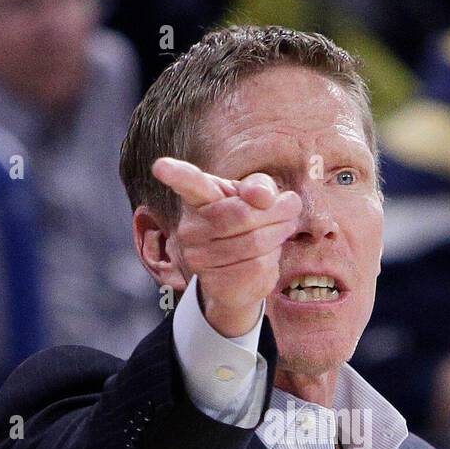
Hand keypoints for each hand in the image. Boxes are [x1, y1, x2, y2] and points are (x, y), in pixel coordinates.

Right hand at [151, 156, 300, 336]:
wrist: (240, 273)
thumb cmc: (248, 222)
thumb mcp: (257, 196)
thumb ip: (261, 186)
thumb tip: (262, 196)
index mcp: (200, 197)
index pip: (189, 183)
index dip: (176, 174)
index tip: (160, 166)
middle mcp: (191, 227)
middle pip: (243, 214)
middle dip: (276, 213)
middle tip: (289, 210)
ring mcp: (198, 257)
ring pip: (254, 242)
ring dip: (278, 235)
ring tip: (280, 231)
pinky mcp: (213, 282)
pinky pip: (258, 267)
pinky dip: (272, 259)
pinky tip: (266, 255)